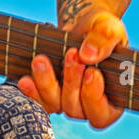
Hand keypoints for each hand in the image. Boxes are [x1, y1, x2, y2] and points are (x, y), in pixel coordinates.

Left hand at [18, 10, 127, 127]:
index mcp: (113, 99)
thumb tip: (87, 56)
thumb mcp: (110, 29)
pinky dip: (32, 91)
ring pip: (54, 104)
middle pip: (75, 109)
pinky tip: (25, 80)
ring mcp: (67, 101)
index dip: (95, 97)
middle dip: (71, 82)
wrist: (83, 24)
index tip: (92, 72)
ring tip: (41, 60)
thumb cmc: (102, 30)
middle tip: (72, 55)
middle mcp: (89, 106)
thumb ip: (105, 41)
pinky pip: (39, 99)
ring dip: (46, 84)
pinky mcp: (50, 94)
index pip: (102, 114)